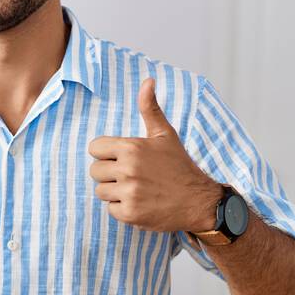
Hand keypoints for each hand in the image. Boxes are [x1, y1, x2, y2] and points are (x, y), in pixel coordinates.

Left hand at [88, 78, 224, 233]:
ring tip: (136, 189)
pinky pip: (110, 209)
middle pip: (95, 171)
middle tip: (131, 176)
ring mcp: (129, 193)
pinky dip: (122, 209)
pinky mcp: (130, 213)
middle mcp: (128, 169)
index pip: (95, 148)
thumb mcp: (165, 135)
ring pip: (101, 191)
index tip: (121, 158)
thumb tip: (148, 80)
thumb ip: (150, 108)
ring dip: (114, 192)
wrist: (199, 201)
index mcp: (132, 147)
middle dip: (109, 174)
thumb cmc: (179, 166)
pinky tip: (140, 203)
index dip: (106, 153)